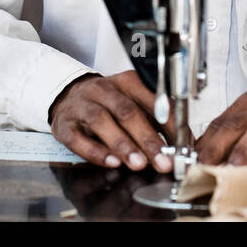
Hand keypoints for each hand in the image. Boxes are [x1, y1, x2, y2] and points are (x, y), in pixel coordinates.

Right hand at [49, 71, 173, 173]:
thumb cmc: (108, 103)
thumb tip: (180, 144)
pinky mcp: (64, 124)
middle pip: (127, 111)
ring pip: (101, 121)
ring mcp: (81, 106)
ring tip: (139, 163)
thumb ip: (155, 120)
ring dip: (122, 144)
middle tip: (163, 160)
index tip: (181, 146)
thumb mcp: (133, 103)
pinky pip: (78, 138)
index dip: (168, 124)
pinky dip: (95, 151)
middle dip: (147, 138)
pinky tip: (111, 162)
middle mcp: (103, 90)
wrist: (69, 97)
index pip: (151, 100)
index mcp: (126, 82)